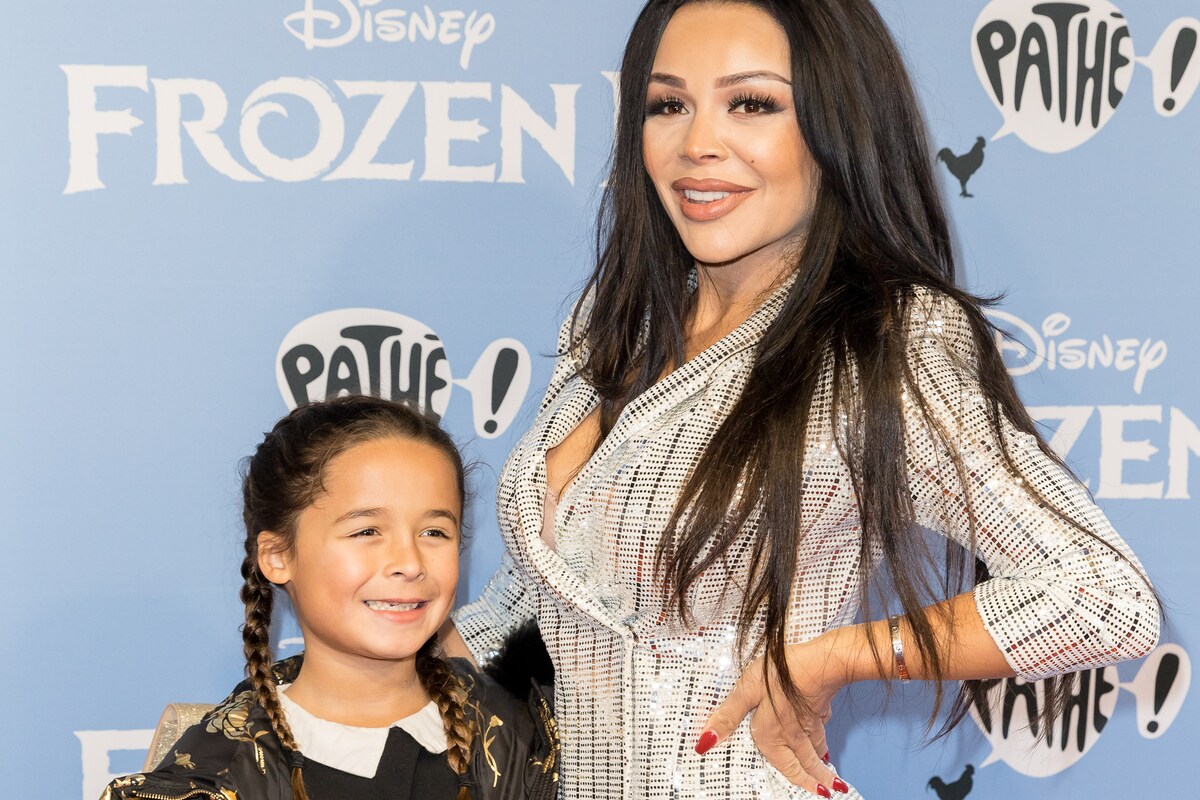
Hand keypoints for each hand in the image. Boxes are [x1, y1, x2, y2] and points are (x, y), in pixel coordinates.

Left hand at [695, 637, 850, 796]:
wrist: (818, 661)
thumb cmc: (779, 674)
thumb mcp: (744, 692)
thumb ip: (727, 717)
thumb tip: (705, 744)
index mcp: (774, 736)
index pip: (788, 767)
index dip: (799, 781)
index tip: (816, 794)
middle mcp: (794, 734)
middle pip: (807, 762)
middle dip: (817, 778)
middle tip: (826, 791)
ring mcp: (811, 720)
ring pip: (818, 746)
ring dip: (821, 761)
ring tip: (827, 770)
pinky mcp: (821, 703)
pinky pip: (823, 726)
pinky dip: (824, 734)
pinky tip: (823, 729)